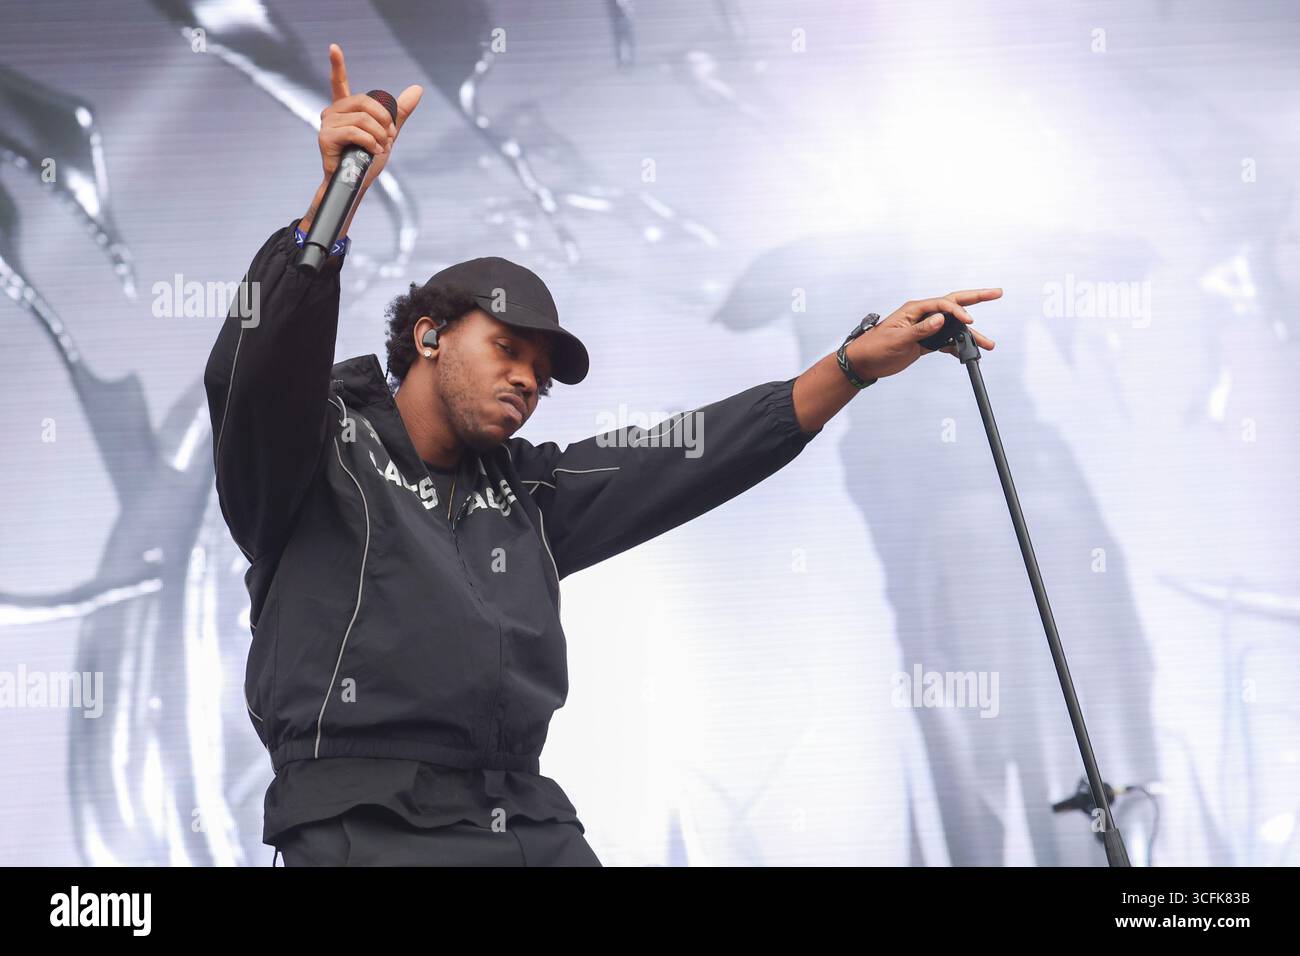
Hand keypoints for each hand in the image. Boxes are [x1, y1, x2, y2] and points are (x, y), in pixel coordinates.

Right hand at [317, 43, 422, 196]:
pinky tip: (374, 151)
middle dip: (384, 120)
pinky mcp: (326, 136)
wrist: (357, 184)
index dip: (337, 65)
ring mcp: (327, 123)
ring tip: (380, 147)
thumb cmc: (368, 160)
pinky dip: (370, 142)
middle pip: (365, 102)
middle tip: (389, 137)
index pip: (339, 82)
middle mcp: (333, 112)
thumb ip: (398, 111)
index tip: (333, 47)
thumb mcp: (387, 132)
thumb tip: (418, 88)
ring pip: (363, 118)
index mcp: (345, 109)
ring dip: (379, 135)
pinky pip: (356, 131)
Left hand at [845, 288, 1000, 379]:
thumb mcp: (897, 339)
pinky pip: (947, 342)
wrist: (864, 363)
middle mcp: (923, 315)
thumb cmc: (874, 348)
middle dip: (976, 298)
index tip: (968, 322)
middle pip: (954, 304)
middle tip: (998, 293)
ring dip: (970, 335)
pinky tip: (969, 354)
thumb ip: (919, 330)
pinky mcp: (925, 343)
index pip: (943, 304)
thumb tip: (940, 319)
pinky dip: (958, 348)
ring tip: (988, 345)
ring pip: (953, 328)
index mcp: (915, 309)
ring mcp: (926, 329)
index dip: (958, 311)